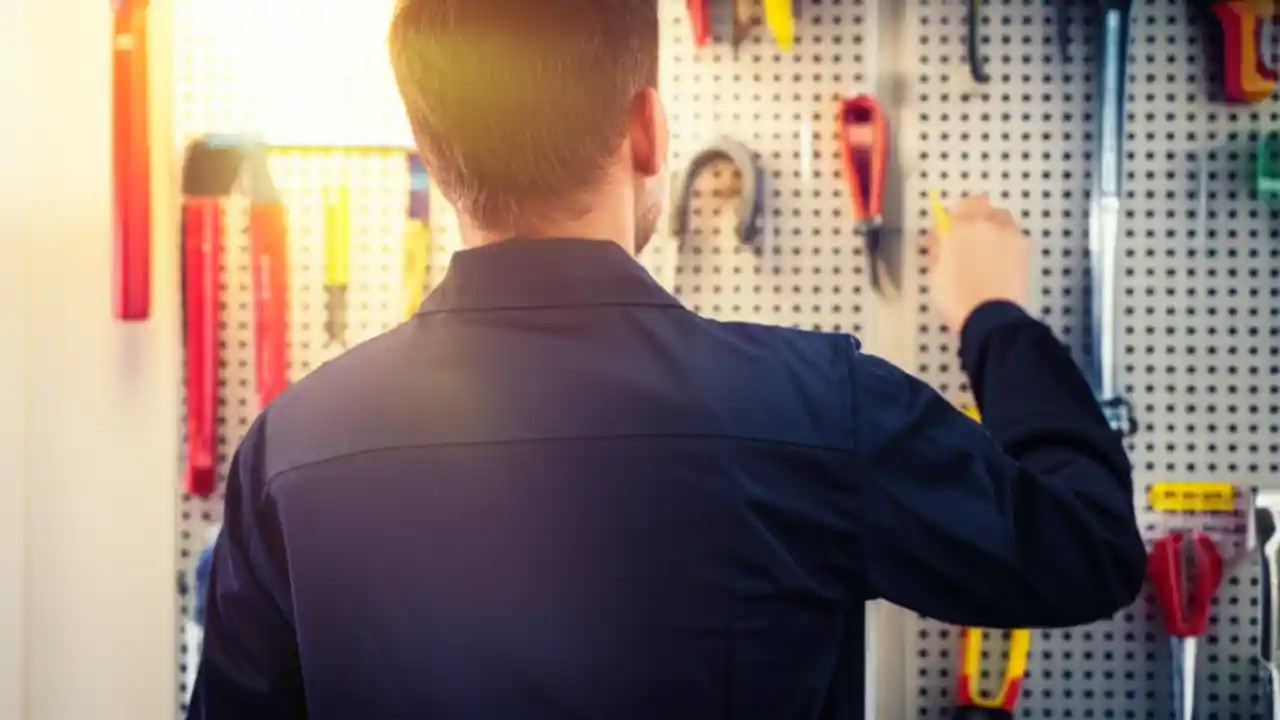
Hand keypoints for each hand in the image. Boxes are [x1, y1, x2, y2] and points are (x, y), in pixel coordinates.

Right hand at [925, 195, 1031, 332]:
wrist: (991, 316)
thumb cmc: (955, 297)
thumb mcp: (935, 273)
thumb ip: (938, 249)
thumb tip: (939, 238)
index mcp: (958, 226)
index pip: (955, 207)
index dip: (952, 218)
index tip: (947, 231)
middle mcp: (985, 221)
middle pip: (980, 202)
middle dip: (974, 213)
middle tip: (969, 234)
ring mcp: (1008, 232)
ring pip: (1001, 216)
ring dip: (993, 224)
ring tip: (989, 246)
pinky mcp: (1024, 245)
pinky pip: (1014, 233)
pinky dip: (1008, 240)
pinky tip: (1003, 259)